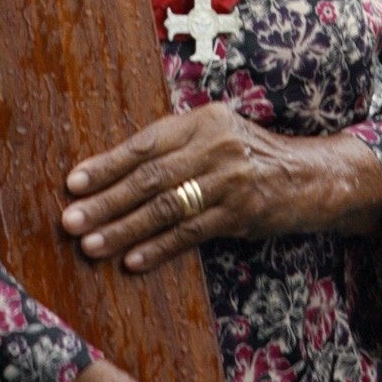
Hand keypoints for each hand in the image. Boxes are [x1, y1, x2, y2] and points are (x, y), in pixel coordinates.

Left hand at [61, 103, 381, 272]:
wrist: (311, 174)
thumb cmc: (251, 156)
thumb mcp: (216, 136)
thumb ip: (175, 148)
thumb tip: (113, 173)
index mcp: (201, 120)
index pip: (144, 144)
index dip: (106, 164)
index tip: (72, 183)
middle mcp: (214, 144)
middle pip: (149, 178)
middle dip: (105, 201)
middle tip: (70, 220)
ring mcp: (229, 179)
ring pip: (166, 208)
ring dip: (124, 229)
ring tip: (91, 245)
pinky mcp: (242, 212)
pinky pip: (191, 232)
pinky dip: (159, 248)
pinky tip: (132, 261)